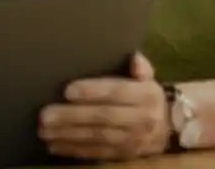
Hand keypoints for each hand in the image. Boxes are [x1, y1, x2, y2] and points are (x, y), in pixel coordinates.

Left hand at [38, 53, 169, 161]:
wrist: (171, 126)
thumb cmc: (147, 94)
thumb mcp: (149, 77)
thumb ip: (140, 66)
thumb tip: (134, 59)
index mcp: (145, 95)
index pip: (117, 92)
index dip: (92, 91)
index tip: (67, 90)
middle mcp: (140, 118)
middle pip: (103, 117)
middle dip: (72, 117)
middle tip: (45, 115)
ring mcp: (132, 140)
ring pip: (97, 137)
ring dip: (67, 135)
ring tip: (44, 130)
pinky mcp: (123, 155)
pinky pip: (97, 154)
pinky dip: (74, 150)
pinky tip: (54, 146)